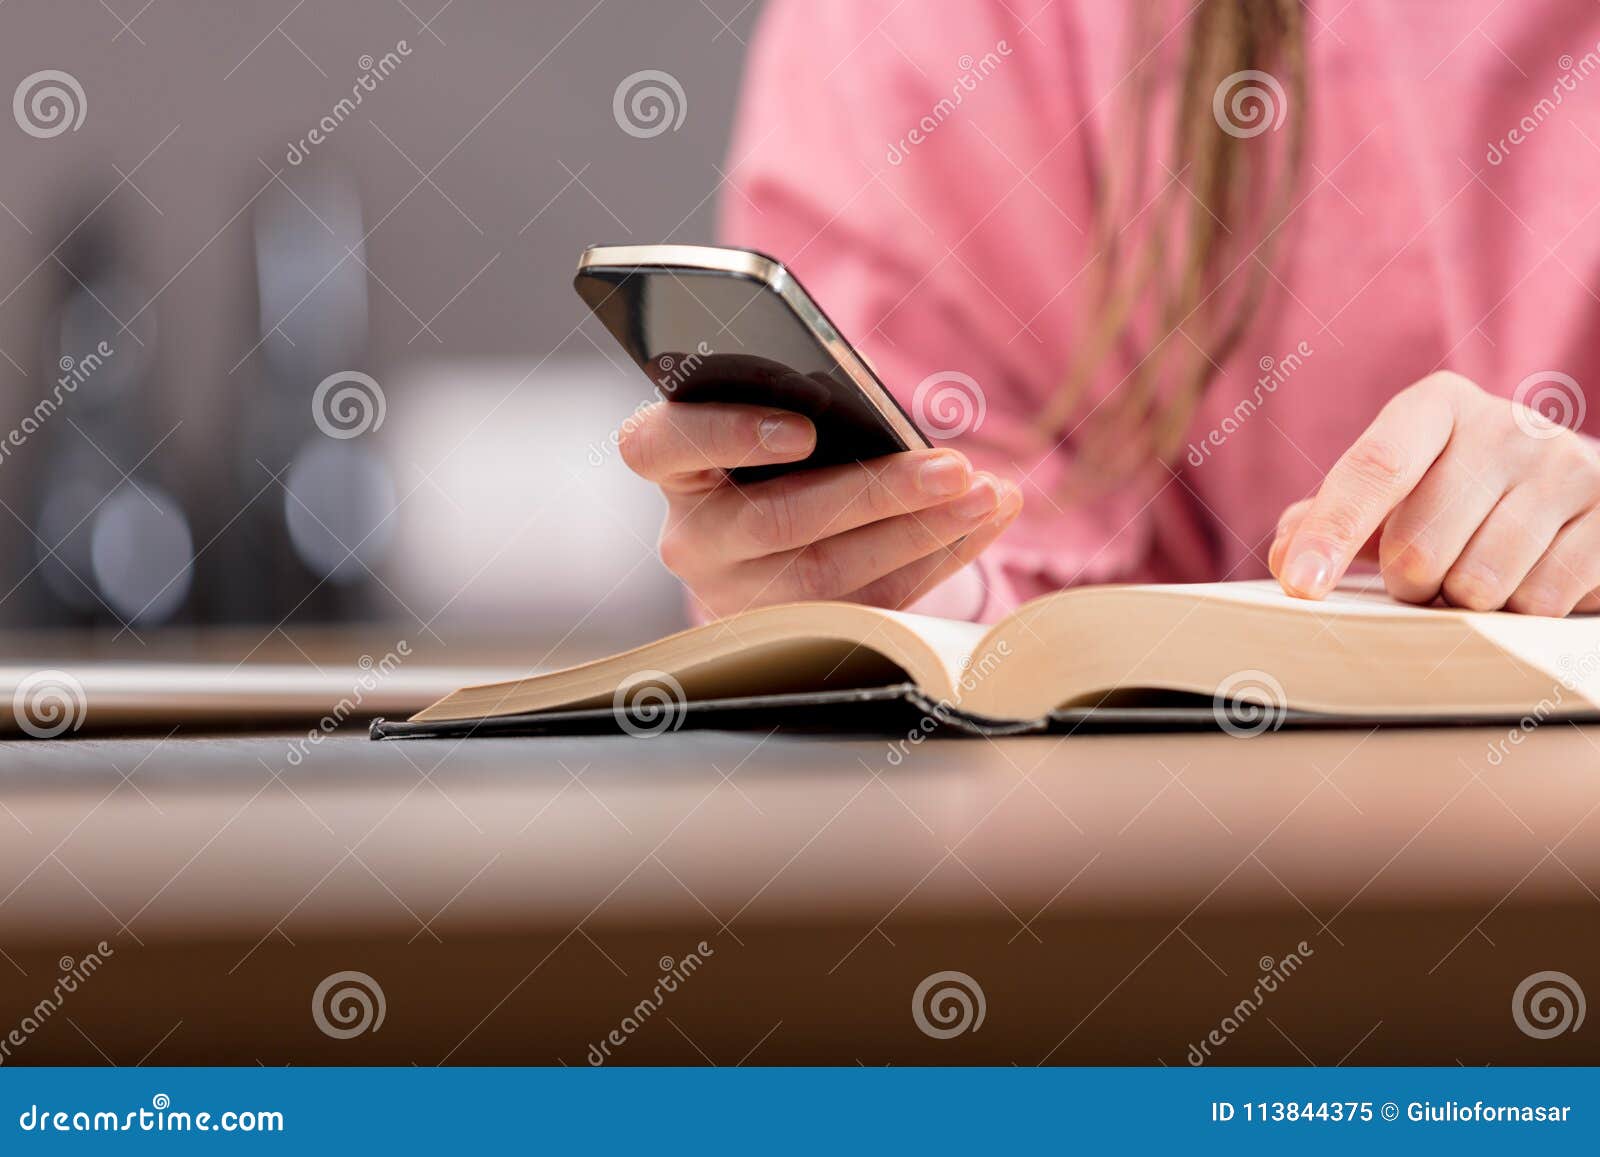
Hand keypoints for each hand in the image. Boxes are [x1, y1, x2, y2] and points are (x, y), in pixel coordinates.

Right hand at [619, 401, 1021, 618]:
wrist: (775, 535)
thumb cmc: (775, 449)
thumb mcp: (772, 415)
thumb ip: (802, 400)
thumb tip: (876, 404)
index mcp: (672, 468)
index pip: (661, 446)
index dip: (727, 435)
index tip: (806, 429)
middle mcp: (692, 540)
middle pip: (777, 521)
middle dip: (876, 493)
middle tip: (953, 467)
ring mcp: (737, 596)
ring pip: (828, 575)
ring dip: (920, 532)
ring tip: (986, 494)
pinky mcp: (793, 632)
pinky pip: (869, 603)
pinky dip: (936, 559)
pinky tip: (983, 522)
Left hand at [1270, 371, 1599, 615]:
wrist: (1572, 495)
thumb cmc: (1459, 497)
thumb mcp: (1395, 492)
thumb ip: (1331, 516)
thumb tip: (1285, 554)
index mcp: (1436, 407)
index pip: (1375, 469)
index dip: (1332, 533)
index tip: (1300, 586)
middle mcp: (1508, 425)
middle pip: (1419, 549)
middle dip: (1409, 584)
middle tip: (1427, 572)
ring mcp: (1568, 467)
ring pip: (1479, 585)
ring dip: (1463, 602)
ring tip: (1479, 573)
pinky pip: (1539, 602)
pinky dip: (1519, 612)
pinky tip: (1527, 579)